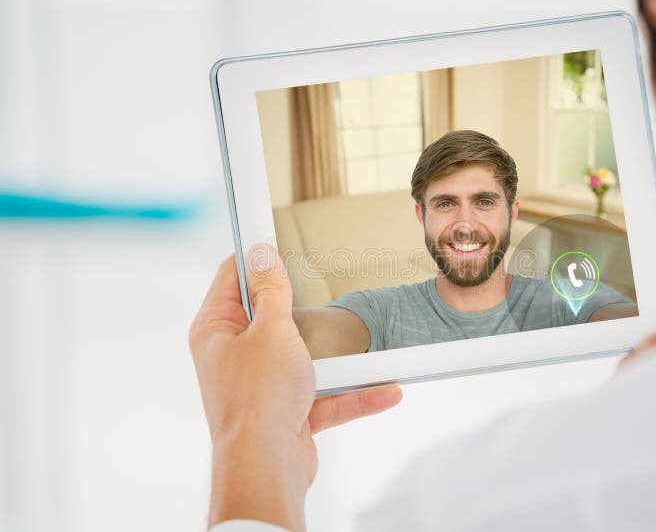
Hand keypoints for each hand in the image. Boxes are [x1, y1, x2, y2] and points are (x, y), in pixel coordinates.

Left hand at [189, 245, 401, 530]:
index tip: (276, 236)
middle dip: (304, 308)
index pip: (232, 277)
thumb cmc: (258, 400)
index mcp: (217, 330)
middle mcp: (235, 356)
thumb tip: (261, 253)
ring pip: (304, 358)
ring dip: (338, 357)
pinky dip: (354, 393)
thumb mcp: (271, 330)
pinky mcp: (287, 412)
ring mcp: (262, 385)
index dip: (256, 256)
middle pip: (272, 316)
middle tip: (323, 289)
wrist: (266, 469)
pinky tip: (387, 389)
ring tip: (364, 340)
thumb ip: (272, 291)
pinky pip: (325, 395)